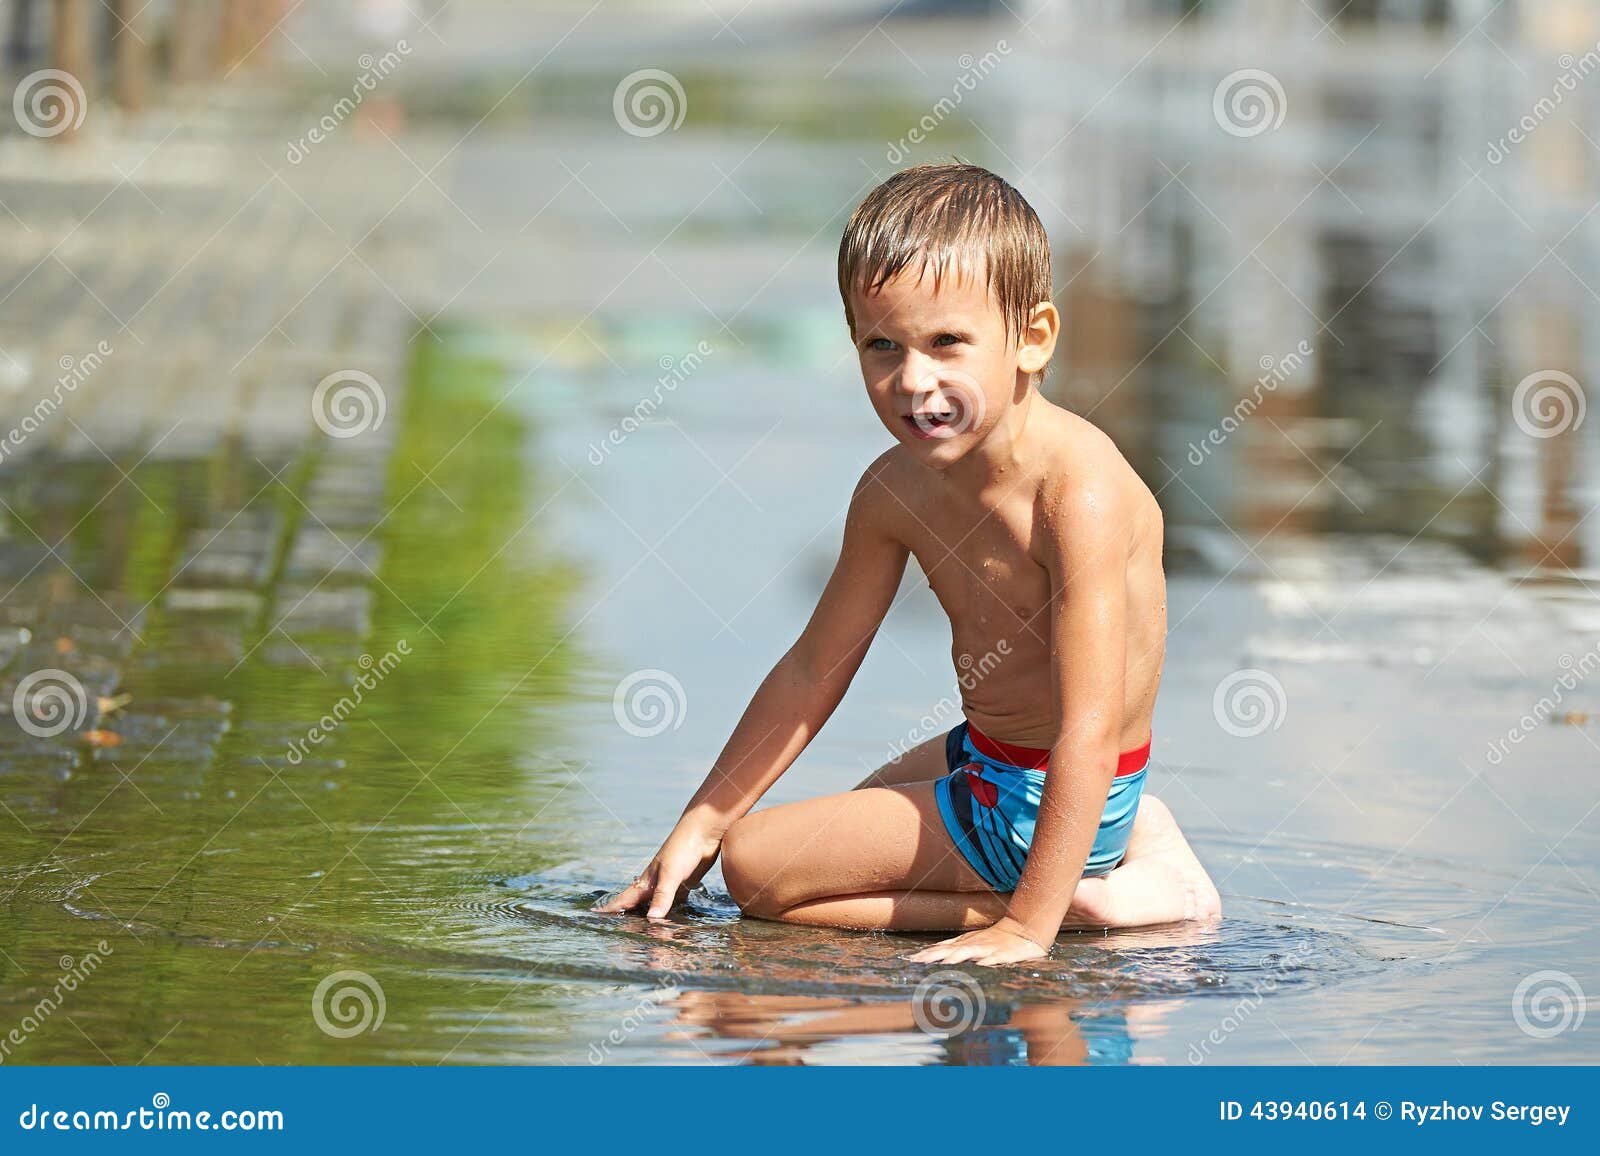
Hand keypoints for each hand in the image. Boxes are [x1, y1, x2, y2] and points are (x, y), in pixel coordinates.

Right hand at [593, 823, 722, 918]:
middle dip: (627, 917)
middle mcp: (654, 884)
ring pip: (655, 905)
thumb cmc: (683, 848)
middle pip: (637, 906)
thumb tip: (652, 919)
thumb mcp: (671, 874)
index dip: (610, 908)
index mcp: (646, 881)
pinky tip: (672, 920)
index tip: (594, 914)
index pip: (624, 899)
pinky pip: (675, 903)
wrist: (704, 831)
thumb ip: (662, 896)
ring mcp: (669, 884)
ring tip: (641, 930)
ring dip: (649, 917)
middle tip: (616, 930)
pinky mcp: (684, 885)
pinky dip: (672, 913)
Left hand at [904, 917, 1049, 965]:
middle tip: (919, 962)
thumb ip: (953, 948)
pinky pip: (995, 958)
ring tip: (944, 964)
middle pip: (950, 949)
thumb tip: (930, 954)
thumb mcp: (971, 942)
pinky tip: (981, 966)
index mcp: (964, 943)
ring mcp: (988, 949)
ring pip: (970, 951)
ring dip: (957, 957)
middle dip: (935, 955)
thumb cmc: (994, 939)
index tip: (911, 961)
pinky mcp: (1004, 954)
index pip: (942, 948)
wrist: (1023, 930)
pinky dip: (988, 961)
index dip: (927, 954)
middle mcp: (973, 944)